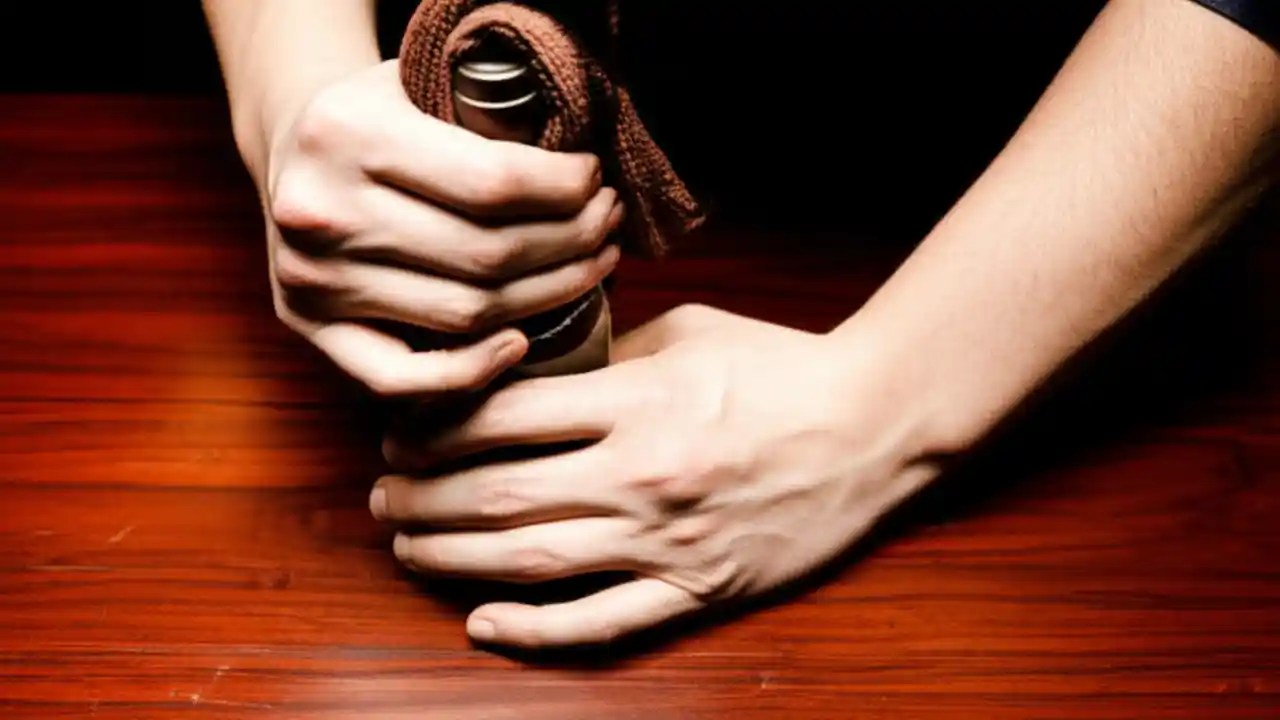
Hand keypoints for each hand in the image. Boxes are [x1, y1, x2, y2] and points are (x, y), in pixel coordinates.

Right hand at [261, 60, 623, 395]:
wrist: (291, 150)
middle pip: (486, 255)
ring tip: (590, 266)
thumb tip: (584, 172)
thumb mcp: (419, 82)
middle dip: (571, 243)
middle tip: (607, 226)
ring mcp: (310, 278)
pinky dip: (468, 372)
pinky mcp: (307, 327)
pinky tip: (520, 343)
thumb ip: (485, 114)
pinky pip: (399, 378)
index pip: (492, 183)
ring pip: (462, 314)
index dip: (565, 192)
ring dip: (546, 297)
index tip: (596, 182)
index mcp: (348, 134)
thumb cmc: (377, 115)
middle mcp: (321, 211)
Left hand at [372, 304, 946, 647]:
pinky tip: (482, 624)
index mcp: (636, 402)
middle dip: (422, 498)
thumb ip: (611, 351)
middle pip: (499, 493)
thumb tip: (539, 370)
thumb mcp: (692, 330)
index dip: (434, 431)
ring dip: (452, 558)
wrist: (875, 425)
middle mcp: (640, 474)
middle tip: (382, 499)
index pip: (503, 418)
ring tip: (406, 549)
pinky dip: (537, 631)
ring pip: (532, 560)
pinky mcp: (698, 589)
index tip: (401, 438)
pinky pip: (604, 623)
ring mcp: (667, 540)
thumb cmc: (783, 367)